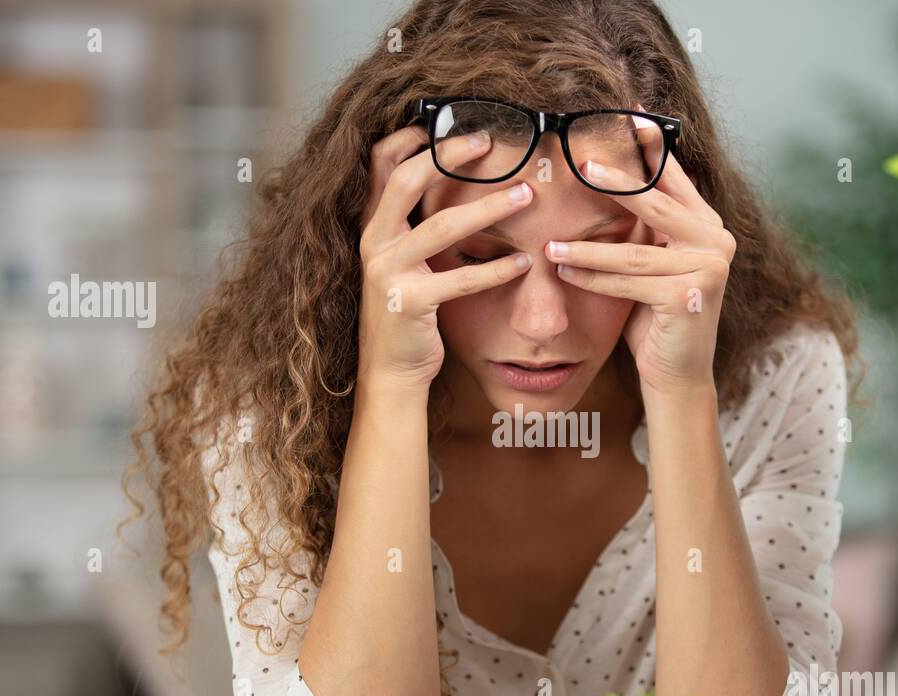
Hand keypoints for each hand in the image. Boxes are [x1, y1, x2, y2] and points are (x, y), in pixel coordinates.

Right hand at [358, 126, 534, 391]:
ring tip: (525, 195)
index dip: (408, 138)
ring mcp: (388, 273)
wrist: (390, 372)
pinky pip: (460, 279)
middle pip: (407, 181)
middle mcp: (374, 244)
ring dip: (488, 207)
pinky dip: (496, 269)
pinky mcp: (411, 303)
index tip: (441, 121)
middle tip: (489, 141)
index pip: (379, 165)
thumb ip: (412, 228)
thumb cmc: (406, 315)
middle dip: (448, 155)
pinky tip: (524, 261)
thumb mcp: (400, 264)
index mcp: (372, 229)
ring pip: (441, 226)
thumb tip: (448, 190)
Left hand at [545, 151, 734, 395]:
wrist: (677, 374)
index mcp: (708, 226)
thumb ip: (646, 227)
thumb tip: (609, 174)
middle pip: (657, 205)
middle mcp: (717, 241)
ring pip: (634, 252)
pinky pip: (629, 284)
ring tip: (549, 244)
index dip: (652, 147)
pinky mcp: (690, 298)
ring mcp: (709, 269)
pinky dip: (593, 280)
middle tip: (581, 162)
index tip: (630, 114)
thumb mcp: (652, 263)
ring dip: (587, 248)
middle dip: (616, 182)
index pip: (675, 178)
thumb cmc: (657, 317)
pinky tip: (564, 273)